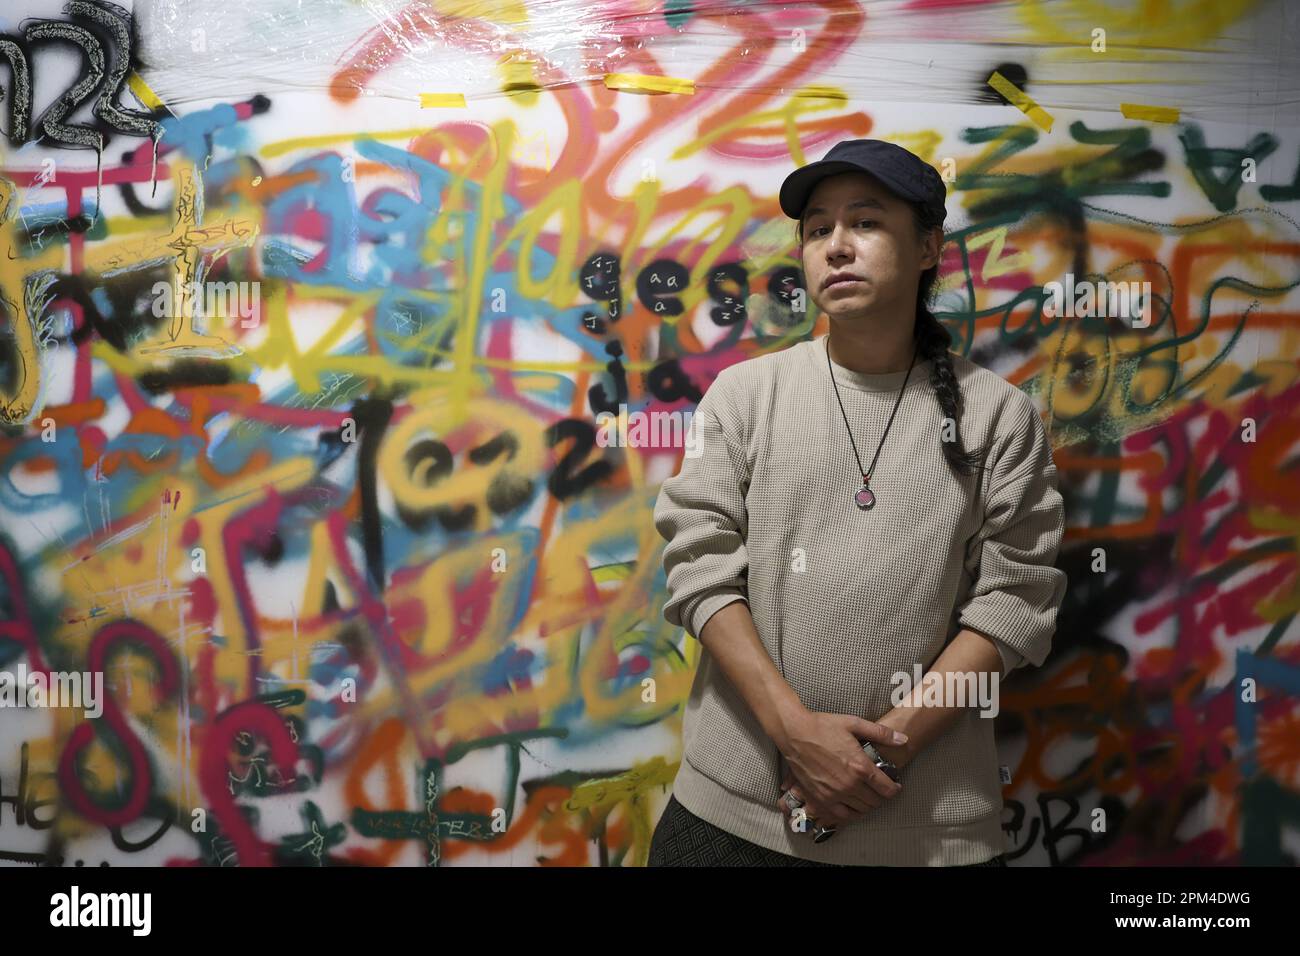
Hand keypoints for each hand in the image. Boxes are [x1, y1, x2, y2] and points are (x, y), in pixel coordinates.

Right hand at [773, 710, 905, 829]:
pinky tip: (852, 806)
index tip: (895, 786)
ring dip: (868, 805)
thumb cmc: (823, 726)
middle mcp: (849, 784)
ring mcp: (834, 793)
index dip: (895, 789)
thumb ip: (881, 733)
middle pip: (875, 801)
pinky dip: (851, 813)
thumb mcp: (854, 724)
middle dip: (882, 797)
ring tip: (867, 797)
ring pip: (861, 810)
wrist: (794, 733)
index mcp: (860, 766)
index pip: (886, 788)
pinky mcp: (821, 798)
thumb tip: (904, 739)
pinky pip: (842, 815)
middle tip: (880, 789)